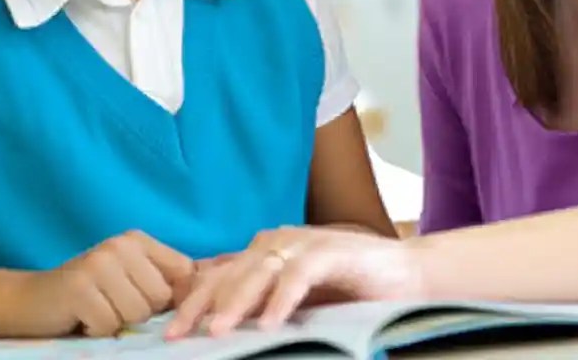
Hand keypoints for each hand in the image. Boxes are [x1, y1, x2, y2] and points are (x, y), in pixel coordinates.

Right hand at [15, 230, 193, 337]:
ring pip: (137, 313)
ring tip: (99, 309)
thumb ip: (162, 278)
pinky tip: (84, 317)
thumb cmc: (90, 293)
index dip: (176, 296)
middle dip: (140, 312)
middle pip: (160, 297)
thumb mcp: (130, 276)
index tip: (156, 305)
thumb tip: (207, 288)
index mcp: (138, 240)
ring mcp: (98, 263)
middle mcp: (120, 245)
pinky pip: (109, 324)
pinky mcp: (80, 287)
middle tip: (114, 304)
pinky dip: (96, 329)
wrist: (33, 299)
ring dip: (117, 321)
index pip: (184, 270)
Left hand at [165, 226, 425, 339]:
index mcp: (265, 253)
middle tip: (181, 336)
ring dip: (237, 303)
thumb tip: (219, 329)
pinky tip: (271, 324)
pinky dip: (283, 299)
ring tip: (218, 332)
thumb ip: (262, 305)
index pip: (217, 276)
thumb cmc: (351, 290)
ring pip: (259, 272)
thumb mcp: (297, 301)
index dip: (191, 303)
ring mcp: (305, 243)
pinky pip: (299, 275)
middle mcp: (278, 242)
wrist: (408, 274)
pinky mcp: (332, 252)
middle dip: (203, 307)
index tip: (170, 334)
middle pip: (230, 274)